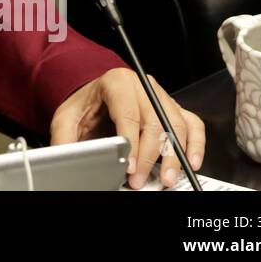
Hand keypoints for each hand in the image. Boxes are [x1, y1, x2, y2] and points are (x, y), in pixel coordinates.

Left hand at [49, 67, 205, 188]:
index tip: (129, 166)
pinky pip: (192, 124)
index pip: (128, 114)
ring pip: (176, 125)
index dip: (131, 143)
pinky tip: (191, 162)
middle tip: (140, 180)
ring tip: (166, 178)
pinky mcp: (173, 108)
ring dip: (174, 155)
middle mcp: (143, 86)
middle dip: (150, 156)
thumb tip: (67, 158)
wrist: (95, 97)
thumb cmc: (85, 106)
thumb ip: (65, 137)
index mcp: (117, 82)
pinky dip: (195, 144)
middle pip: (154, 122)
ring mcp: (161, 96)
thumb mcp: (66, 118)